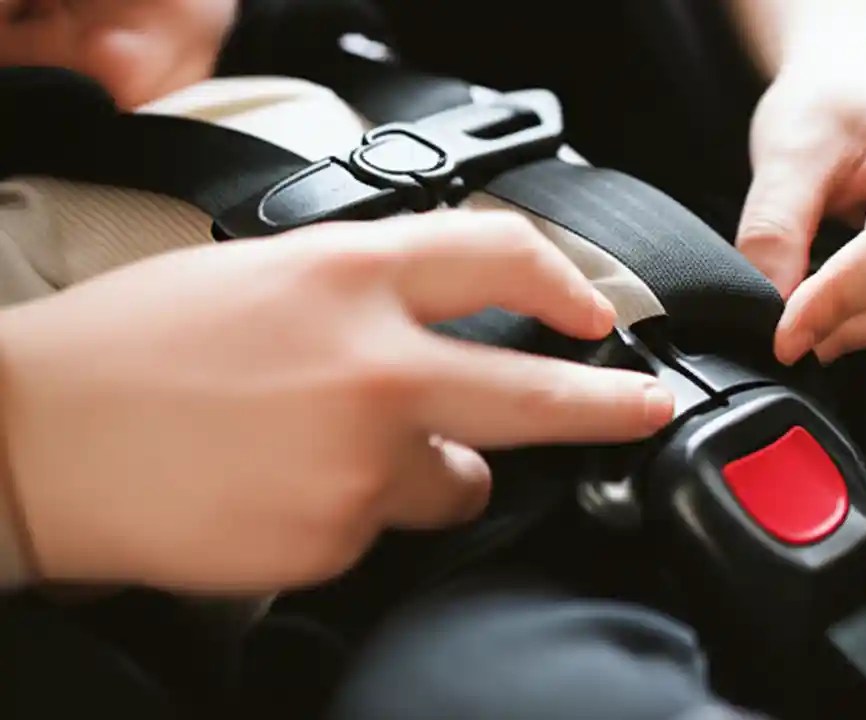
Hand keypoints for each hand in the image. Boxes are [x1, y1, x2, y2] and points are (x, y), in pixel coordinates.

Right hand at [0, 210, 673, 593]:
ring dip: (427, 473)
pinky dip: (351, 515)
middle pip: (537, 393)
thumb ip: (366, 289)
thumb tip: (446, 316)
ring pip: (455, 483)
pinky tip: (281, 489)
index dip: (563, 279)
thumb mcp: (259, 272)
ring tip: (329, 454)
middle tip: (644, 408)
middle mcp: (371, 366)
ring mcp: (359, 462)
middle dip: (608, 405)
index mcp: (347, 276)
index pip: (496, 254)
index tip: (595, 308)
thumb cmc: (127, 351)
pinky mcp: (335, 538)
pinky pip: (381, 531)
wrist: (31, 440)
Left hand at [737, 56, 865, 363]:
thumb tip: (770, 302)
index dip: (840, 298)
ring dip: (865, 329)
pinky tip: (839, 315)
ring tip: (806, 328)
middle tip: (787, 340)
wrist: (855, 83)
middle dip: (851, 323)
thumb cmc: (828, 105)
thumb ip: (774, 229)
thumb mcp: (786, 154)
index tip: (784, 335)